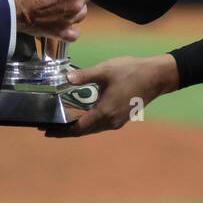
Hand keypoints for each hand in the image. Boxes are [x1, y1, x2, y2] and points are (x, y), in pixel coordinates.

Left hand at [44, 55, 178, 136]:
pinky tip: (82, 116)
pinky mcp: (122, 117)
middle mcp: (110, 122)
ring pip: (93, 129)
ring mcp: (117, 121)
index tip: (46, 131)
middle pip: (84, 131)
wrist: (156, 76)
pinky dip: (88, 123)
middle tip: (49, 128)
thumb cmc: (131, 71)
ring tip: (62, 123)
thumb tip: (66, 78)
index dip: (61, 130)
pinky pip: (100, 124)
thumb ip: (84, 76)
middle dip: (66, 131)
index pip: (77, 127)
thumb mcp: (105, 70)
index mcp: (104, 112)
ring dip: (77, 128)